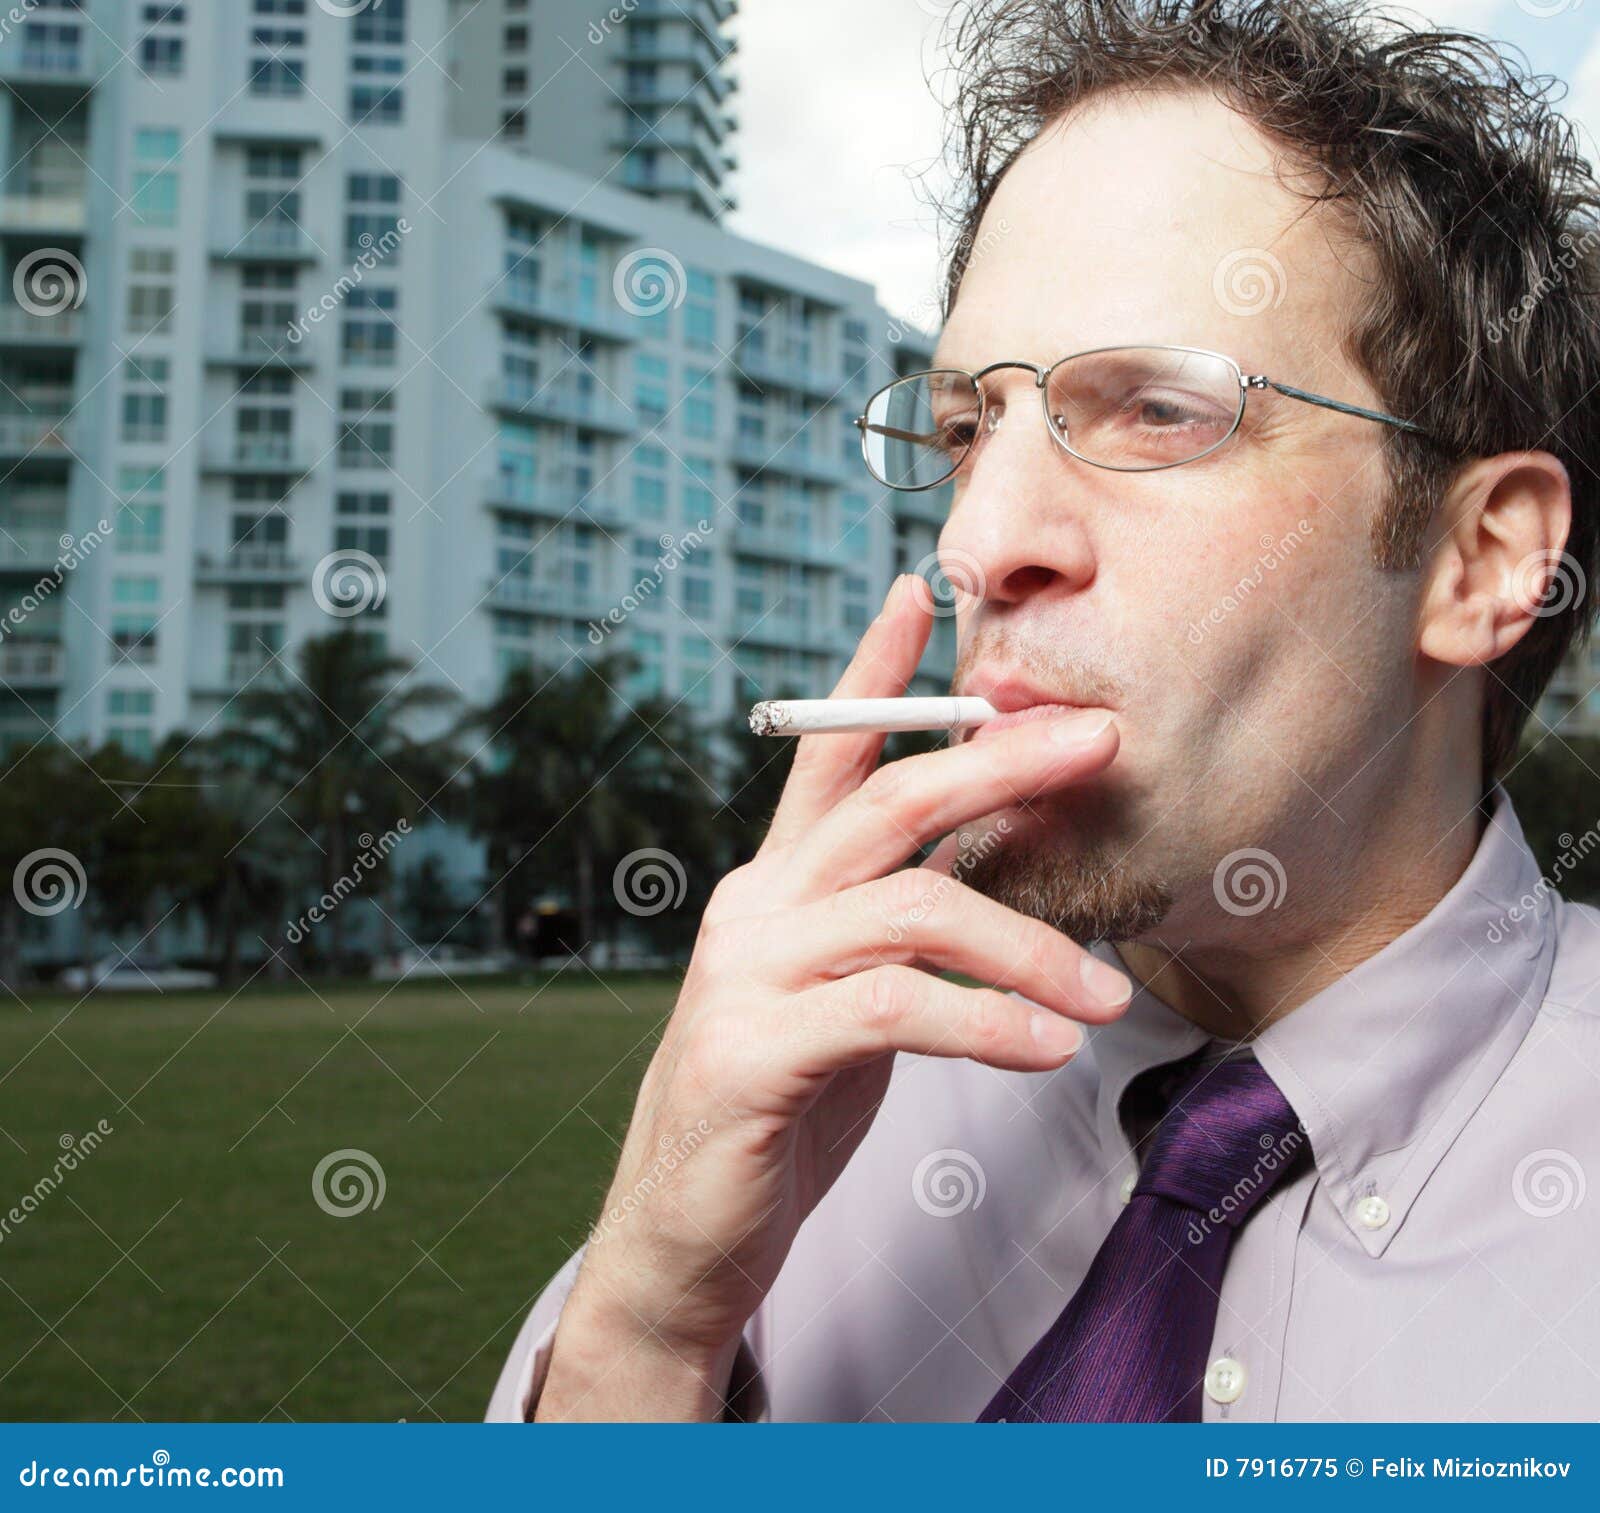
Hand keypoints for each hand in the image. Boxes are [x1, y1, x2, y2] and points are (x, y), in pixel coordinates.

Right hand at [535, 574, 1131, 1419]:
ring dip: (1024, 944)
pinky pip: (891, 1011)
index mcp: (776, 885)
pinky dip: (981, 1022)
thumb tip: (989, 878)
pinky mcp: (753, 1053)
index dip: (871, 670)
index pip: (825, 754)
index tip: (917, 591)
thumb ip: (890, 932)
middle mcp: (755, 908)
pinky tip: (1045, 1049)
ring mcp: (745, 975)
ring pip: (907, 910)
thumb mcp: (842, 999)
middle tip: (1097, 739)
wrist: (687, 1235)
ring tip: (1103, 995)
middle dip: (997, 762)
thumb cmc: (781, 1108)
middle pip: (886, 802)